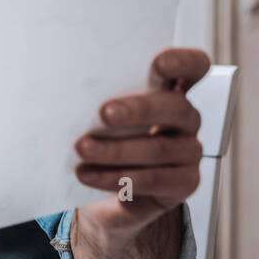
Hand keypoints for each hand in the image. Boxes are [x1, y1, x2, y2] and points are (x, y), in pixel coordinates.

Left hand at [74, 48, 210, 235]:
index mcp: (171, 92)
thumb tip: (64, 90)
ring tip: (82, 149)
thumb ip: (98, 100)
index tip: (158, 64)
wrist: (111, 196)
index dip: (183, 62)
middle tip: (104, 113)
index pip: (194, 67)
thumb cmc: (106, 142)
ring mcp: (188, 152)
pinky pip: (153, 180)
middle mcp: (185, 120)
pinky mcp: (182, 184)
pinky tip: (89, 174)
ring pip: (160, 148)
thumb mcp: (102, 116)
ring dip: (117, 150)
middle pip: (177, 108)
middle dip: (139, 109)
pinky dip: (117, 177)